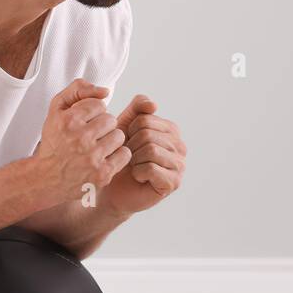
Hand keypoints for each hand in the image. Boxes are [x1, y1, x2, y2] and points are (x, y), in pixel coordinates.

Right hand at [31, 79, 131, 203]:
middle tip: (90, 136)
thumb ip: (77, 90)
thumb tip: (105, 91)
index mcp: (68, 121)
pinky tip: (104, 158)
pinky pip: (124, 154)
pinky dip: (117, 155)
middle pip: (111, 119)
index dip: (93, 113)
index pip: (99, 104)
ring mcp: (92, 157)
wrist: (47, 179)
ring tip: (97, 147)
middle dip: (102, 126)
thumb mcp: (56, 111)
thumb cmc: (54, 143)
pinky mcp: (102, 173)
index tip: (83, 123)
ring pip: (119, 136)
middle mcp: (79, 138)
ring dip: (111, 140)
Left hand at [98, 95, 185, 215]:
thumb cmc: (120, 155)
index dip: (129, 131)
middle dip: (131, 147)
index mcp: (171, 130)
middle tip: (131, 158)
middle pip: (147, 134)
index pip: (145, 119)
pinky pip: (151, 168)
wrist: (113, 187)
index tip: (130, 143)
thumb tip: (153, 105)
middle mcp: (180, 146)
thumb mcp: (125, 125)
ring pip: (150, 150)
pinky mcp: (174, 182)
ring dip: (134, 160)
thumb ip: (137, 107)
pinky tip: (139, 177)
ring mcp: (180, 165)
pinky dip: (138, 173)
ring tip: (135, 167)